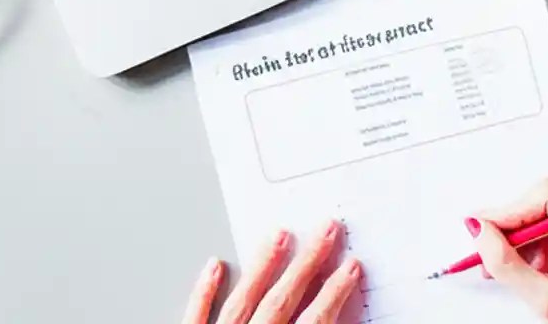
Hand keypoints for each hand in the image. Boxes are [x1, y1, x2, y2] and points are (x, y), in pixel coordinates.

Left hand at [181, 220, 362, 323]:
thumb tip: (344, 318)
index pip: (314, 321)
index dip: (334, 293)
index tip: (349, 268)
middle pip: (282, 300)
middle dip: (307, 263)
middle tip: (325, 232)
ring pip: (243, 300)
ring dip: (264, 265)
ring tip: (279, 235)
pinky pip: (197, 315)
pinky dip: (205, 290)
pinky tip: (215, 266)